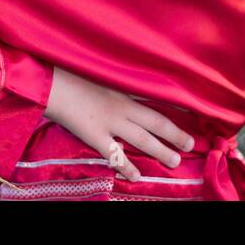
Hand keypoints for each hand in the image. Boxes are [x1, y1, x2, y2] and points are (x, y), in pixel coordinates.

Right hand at [43, 67, 195, 181]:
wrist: (51, 82)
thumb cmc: (73, 71)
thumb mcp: (101, 69)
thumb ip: (118, 79)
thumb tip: (130, 85)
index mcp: (125, 88)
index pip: (157, 97)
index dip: (176, 105)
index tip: (193, 111)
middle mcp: (123, 106)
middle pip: (156, 122)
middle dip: (175, 134)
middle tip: (191, 144)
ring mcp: (110, 122)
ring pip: (142, 140)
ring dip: (161, 151)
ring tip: (175, 161)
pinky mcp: (95, 136)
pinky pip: (115, 154)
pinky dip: (127, 166)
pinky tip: (137, 176)